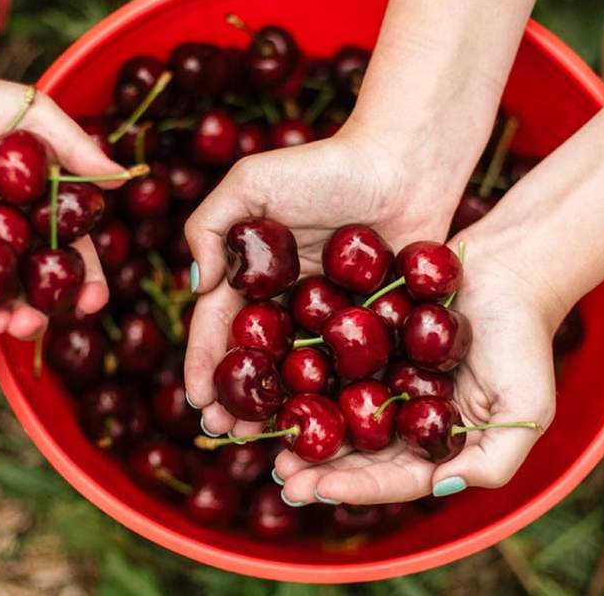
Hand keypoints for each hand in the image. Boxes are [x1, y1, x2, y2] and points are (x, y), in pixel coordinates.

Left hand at [0, 60, 123, 347]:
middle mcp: (11, 242)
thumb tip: (119, 175)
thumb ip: (71, 145)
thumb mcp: (32, 113)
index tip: (93, 301)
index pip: (71, 255)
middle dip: (32, 313)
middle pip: (27, 289)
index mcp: (44, 216)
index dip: (86, 280)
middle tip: (29, 324)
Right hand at [184, 128, 470, 436]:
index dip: (206, 363)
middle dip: (237, 397)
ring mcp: (333, 319)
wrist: (405, 163)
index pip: (220, 326)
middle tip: (226, 429)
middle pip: (257, 360)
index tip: (199, 398)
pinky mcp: (376, 328)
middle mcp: (290, 303)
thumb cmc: (326, 166)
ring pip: (300, 374)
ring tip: (266, 440)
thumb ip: (210, 225)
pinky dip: (336, 399)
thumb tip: (198, 286)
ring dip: (280, 409)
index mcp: (256, 276)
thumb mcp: (252, 181)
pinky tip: (325, 426)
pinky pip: (352, 369)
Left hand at [273, 237, 558, 504]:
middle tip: (281, 474)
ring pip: (336, 415)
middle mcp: (404, 421)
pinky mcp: (365, 345)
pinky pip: (330, 367)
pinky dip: (304, 381)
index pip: (394, 478)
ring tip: (271, 440)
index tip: (317, 488)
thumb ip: (494, 459)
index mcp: (437, 445)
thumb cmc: (525, 340)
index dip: (356, 487)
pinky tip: (276, 388)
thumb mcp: (527, 408)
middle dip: (317, 469)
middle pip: (356, 454)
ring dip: (304, 432)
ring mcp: (382, 382)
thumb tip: (440, 488)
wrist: (510, 268)